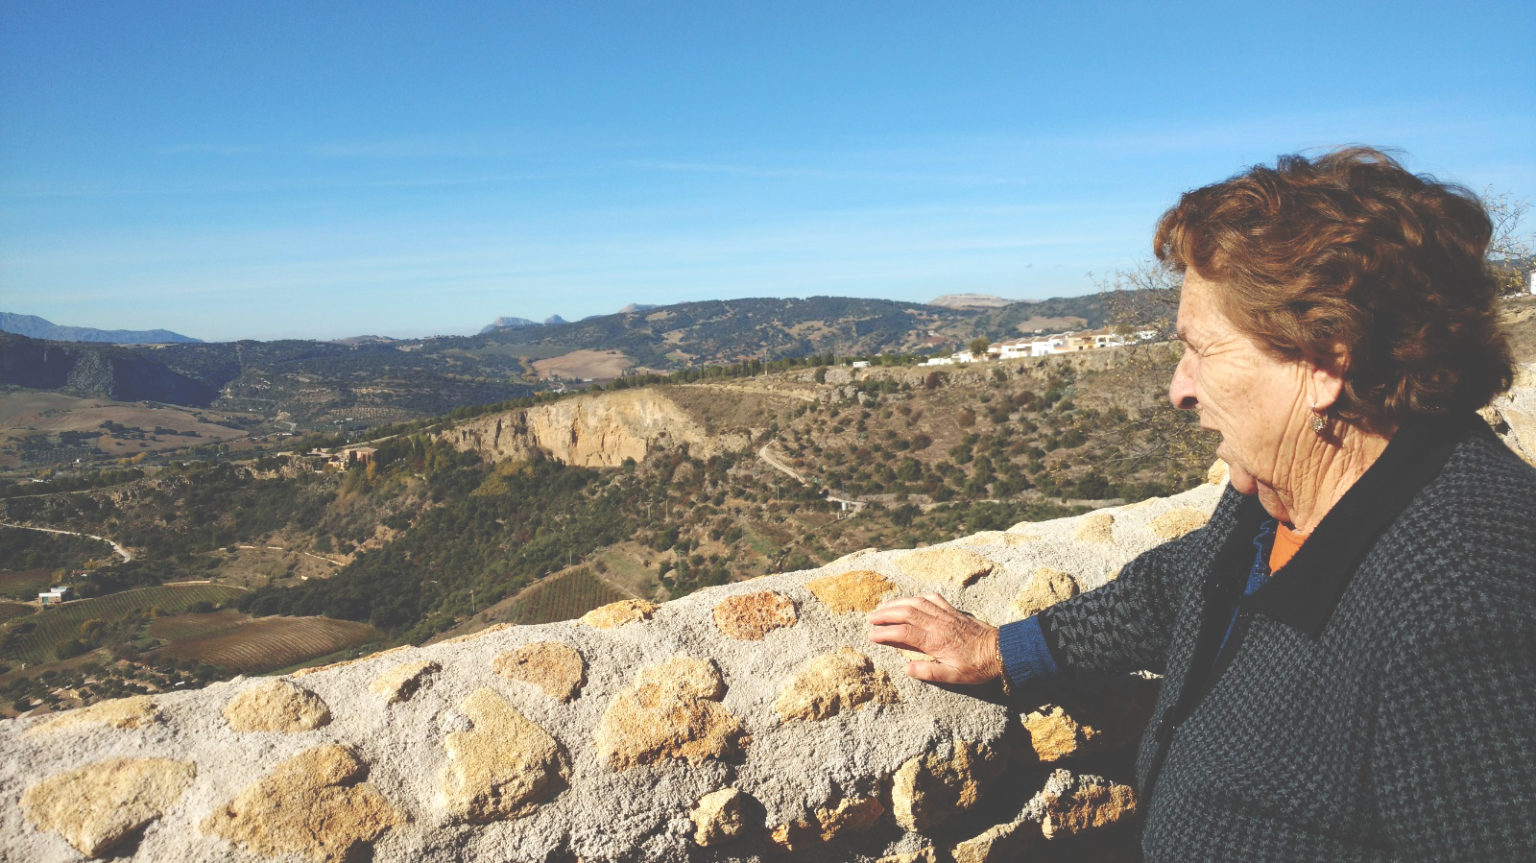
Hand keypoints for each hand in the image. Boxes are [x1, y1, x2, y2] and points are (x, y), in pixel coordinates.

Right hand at [867, 593, 1000, 684]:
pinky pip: (932, 598)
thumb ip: (929, 673)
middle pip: (906, 612)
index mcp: (935, 641)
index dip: (885, 632)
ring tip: (884, 607)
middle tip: (871, 618)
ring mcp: (945, 614)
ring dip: (898, 603)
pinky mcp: (953, 611)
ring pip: (916, 602)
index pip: (903, 632)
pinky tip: (911, 600)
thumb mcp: (954, 677)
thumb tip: (906, 669)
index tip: (872, 635)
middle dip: (886, 614)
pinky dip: (918, 597)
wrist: (1000, 651)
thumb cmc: (977, 667)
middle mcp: (938, 624)